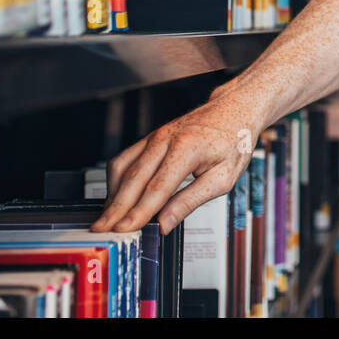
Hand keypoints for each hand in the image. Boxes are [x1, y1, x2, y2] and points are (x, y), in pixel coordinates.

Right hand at [90, 82, 260, 235]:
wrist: (236, 108)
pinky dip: (116, 180)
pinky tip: (118, 197)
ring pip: (122, 167)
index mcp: (187, 148)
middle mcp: (165, 139)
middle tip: (102, 230)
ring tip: (107, 218)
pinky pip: (125, 159)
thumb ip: (192, 200)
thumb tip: (165, 223)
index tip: (124, 230)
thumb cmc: (234, 140)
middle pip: (132, 179)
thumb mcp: (224, 176)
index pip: (156, 188)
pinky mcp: (150, 138)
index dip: (138, 212)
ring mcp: (155, 136)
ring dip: (112, 195)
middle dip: (115, 208)